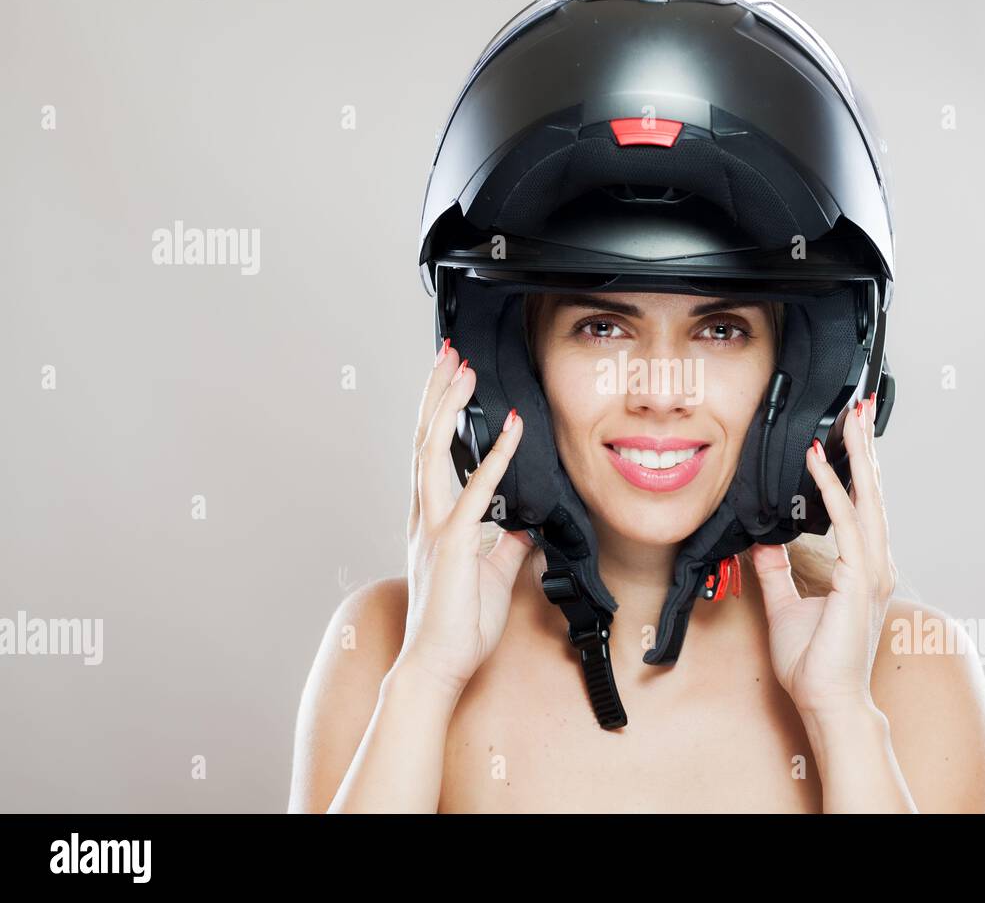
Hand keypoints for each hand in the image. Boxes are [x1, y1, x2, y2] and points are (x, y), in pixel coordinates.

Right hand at [397, 339, 536, 696]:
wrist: (437, 665)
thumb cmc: (459, 624)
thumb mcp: (491, 572)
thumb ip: (506, 542)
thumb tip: (528, 522)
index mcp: (430, 519)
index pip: (430, 451)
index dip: (437, 410)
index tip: (448, 377)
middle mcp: (424, 515)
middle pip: (423, 438)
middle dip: (435, 392)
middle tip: (448, 353)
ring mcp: (434, 527)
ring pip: (434, 452)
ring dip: (448, 407)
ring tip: (462, 370)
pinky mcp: (453, 544)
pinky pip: (476, 492)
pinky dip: (494, 459)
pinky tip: (509, 431)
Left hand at [750, 392, 897, 716]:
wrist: (825, 701)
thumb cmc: (813, 663)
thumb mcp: (784, 605)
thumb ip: (776, 570)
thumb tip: (763, 540)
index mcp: (862, 568)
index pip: (861, 505)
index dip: (856, 467)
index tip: (847, 433)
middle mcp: (874, 564)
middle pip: (872, 493)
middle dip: (864, 449)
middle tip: (858, 410)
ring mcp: (872, 572)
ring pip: (867, 500)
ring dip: (857, 458)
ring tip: (849, 421)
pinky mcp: (859, 581)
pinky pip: (847, 525)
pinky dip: (832, 492)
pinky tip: (819, 465)